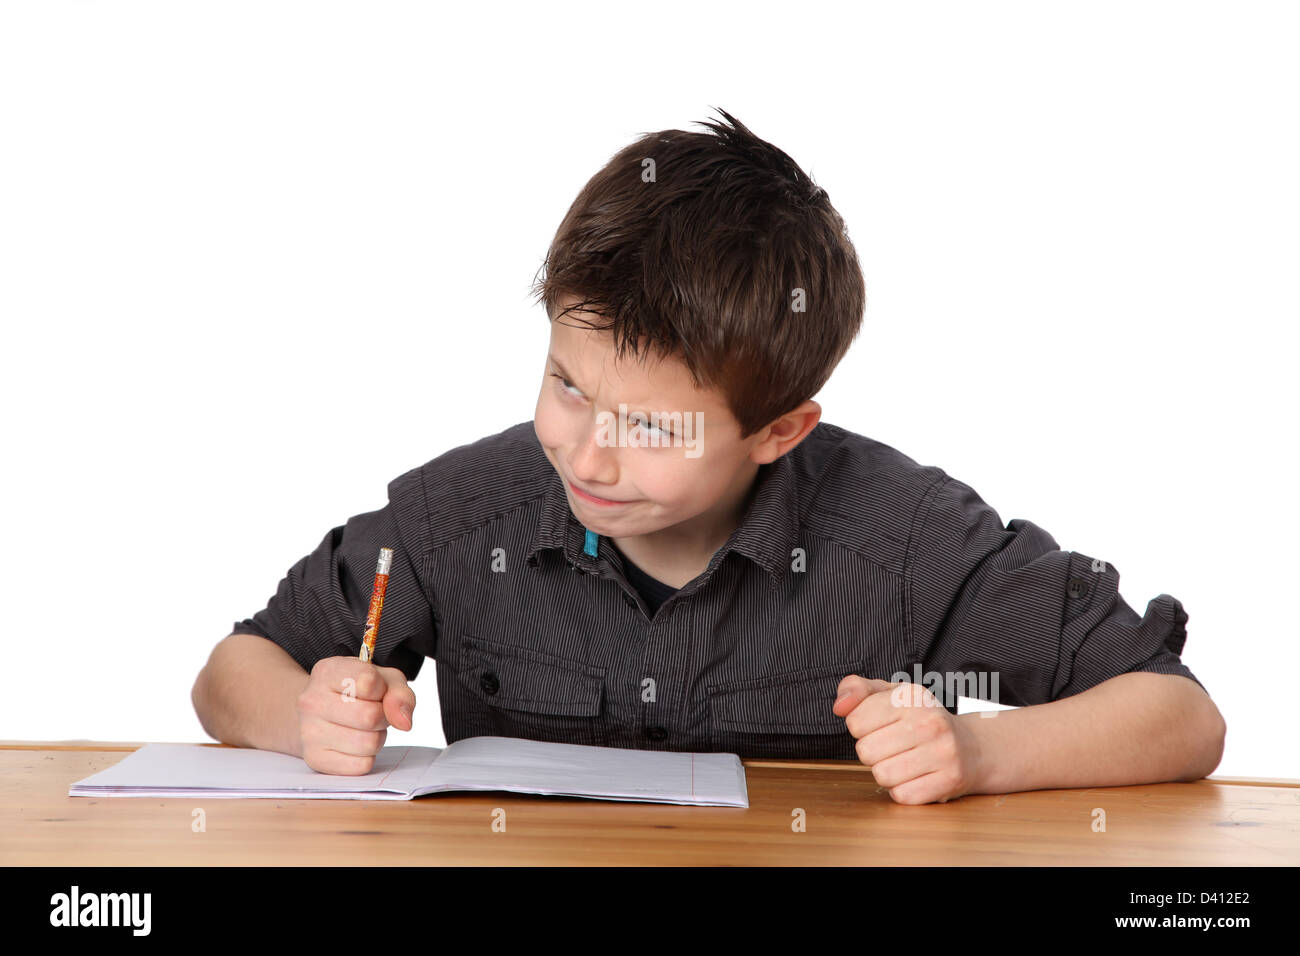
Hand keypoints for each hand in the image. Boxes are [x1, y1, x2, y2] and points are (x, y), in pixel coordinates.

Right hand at [296, 656, 415, 774]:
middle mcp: (311, 700)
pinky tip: (354, 744)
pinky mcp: (315, 759)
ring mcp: (309, 731)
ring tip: (363, 728)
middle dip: (382, 717)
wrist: (322, 713)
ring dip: (376, 738)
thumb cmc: (358, 693)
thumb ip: (400, 695)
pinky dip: (366, 757)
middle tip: (373, 713)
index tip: (374, 691)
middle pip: (370, 717)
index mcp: (327, 671)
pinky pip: (361, 765)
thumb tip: (403, 722)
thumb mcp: (385, 680)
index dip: (382, 690)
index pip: (369, 682)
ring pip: (368, 743)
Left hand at [832, 675, 982, 804]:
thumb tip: (839, 707)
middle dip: (872, 751)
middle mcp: (929, 722)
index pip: (855, 721)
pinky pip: (902, 795)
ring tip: (904, 761)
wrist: (972, 747)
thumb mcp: (891, 694)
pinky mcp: (949, 781)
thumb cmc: (921, 719)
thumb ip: (858, 690)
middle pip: (865, 751)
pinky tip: (916, 776)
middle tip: (892, 746)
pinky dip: (903, 790)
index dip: (861, 727)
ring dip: (886, 772)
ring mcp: (942, 752)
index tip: (880, 725)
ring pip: (882, 775)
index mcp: (911, 697)